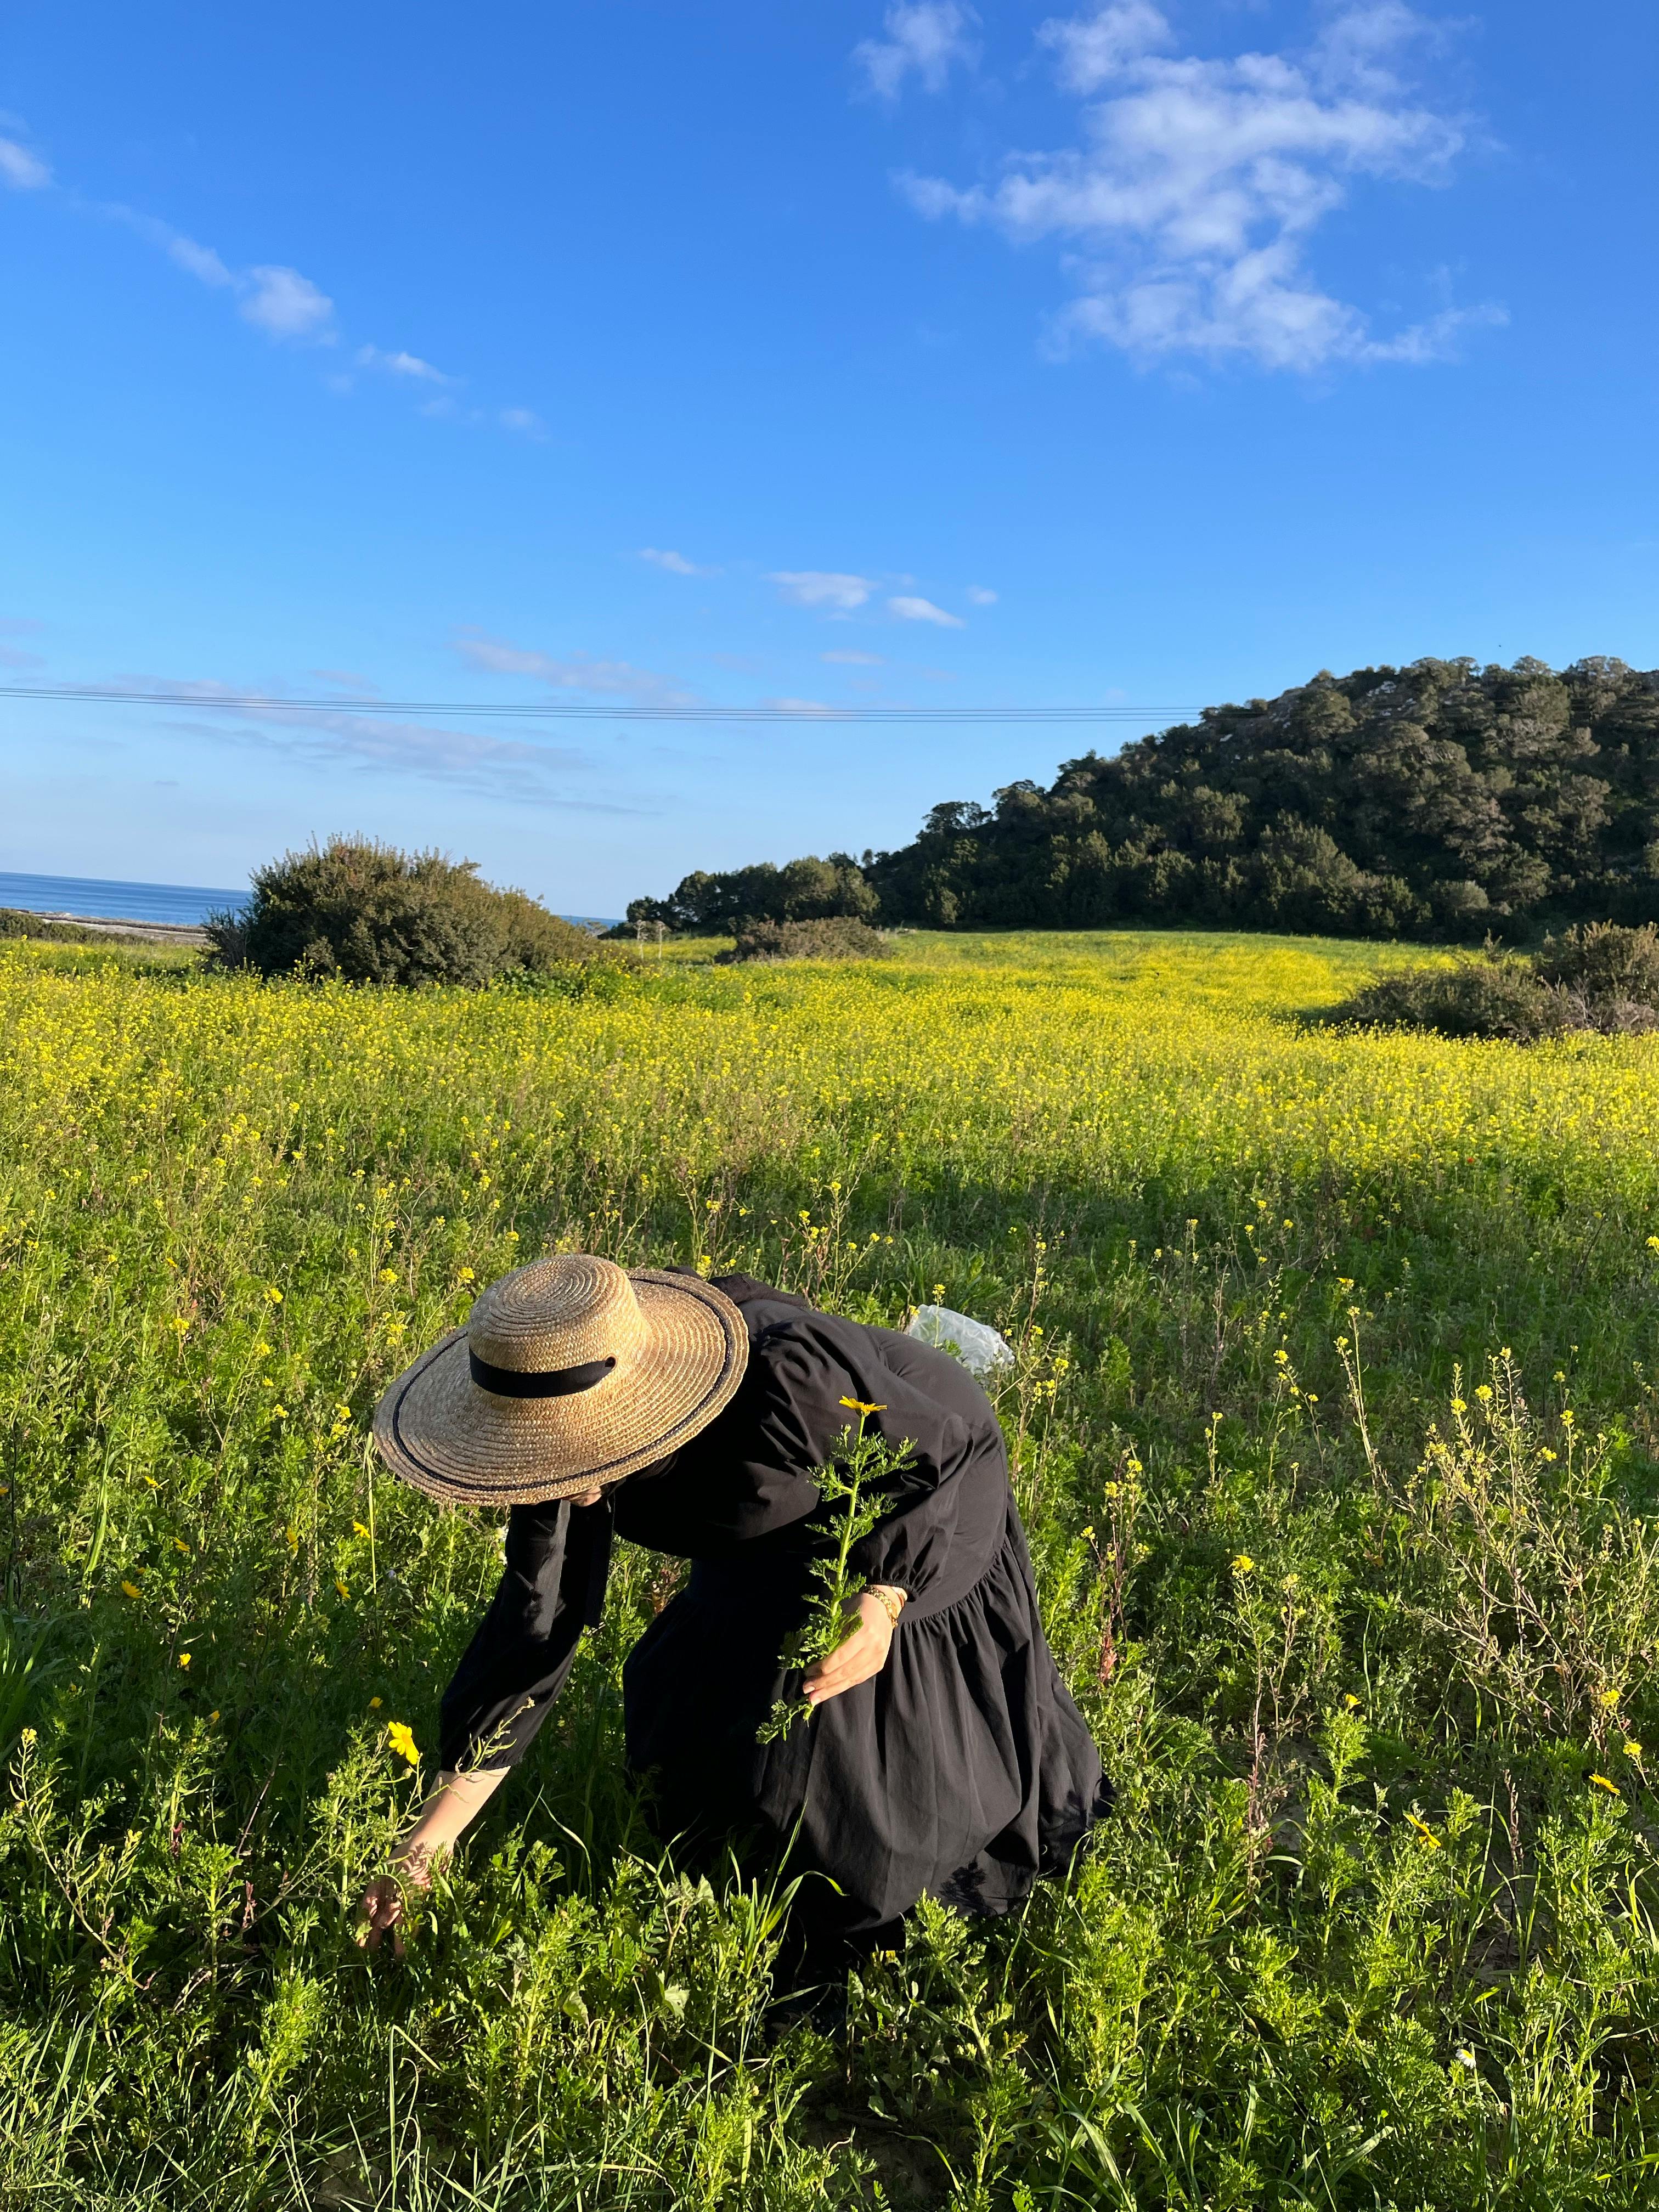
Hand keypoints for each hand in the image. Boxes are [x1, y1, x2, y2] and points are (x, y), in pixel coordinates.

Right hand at [356, 1852, 433, 1956]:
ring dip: (395, 1937)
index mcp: (378, 1885)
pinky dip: (411, 1930)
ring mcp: (405, 1895)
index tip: (359, 1942)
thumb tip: (380, 1924)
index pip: (367, 1910)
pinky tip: (408, 1944)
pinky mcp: (420, 1897)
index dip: (363, 1926)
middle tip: (370, 1953)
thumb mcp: (395, 1879)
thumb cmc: (409, 1856)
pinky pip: (413, 1917)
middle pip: (380, 1917)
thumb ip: (389, 1902)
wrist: (433, 1842)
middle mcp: (390, 1892)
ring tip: (394, 1955)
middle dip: (375, 1935)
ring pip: (397, 1921)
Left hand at [801, 1590, 895, 1706]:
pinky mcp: (879, 1664)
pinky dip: (844, 1685)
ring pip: (852, 1679)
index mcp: (864, 1633)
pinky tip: (831, 1690)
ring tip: (815, 1698)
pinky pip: (859, 1679)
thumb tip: (817, 1662)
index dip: (822, 1668)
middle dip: (824, 1684)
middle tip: (807, 1691)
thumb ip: (834, 1639)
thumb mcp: (844, 1618)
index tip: (807, 1672)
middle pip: (845, 1672)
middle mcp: (873, 1648)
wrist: (884, 1606)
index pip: (840, 1657)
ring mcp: (878, 1658)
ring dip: (832, 1690)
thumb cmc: (859, 1607)